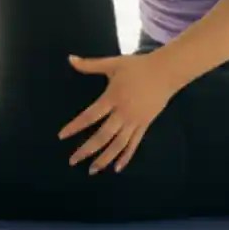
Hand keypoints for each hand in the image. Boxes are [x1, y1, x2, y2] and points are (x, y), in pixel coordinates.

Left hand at [58, 52, 177, 173]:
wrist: (166, 71)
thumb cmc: (137, 66)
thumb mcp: (113, 63)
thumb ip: (90, 65)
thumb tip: (70, 59)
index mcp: (113, 97)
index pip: (90, 116)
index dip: (75, 127)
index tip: (62, 136)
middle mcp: (123, 113)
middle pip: (103, 136)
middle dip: (87, 149)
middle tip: (72, 160)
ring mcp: (135, 121)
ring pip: (118, 145)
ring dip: (104, 158)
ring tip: (92, 170)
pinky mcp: (145, 125)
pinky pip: (134, 144)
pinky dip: (125, 157)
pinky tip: (116, 168)